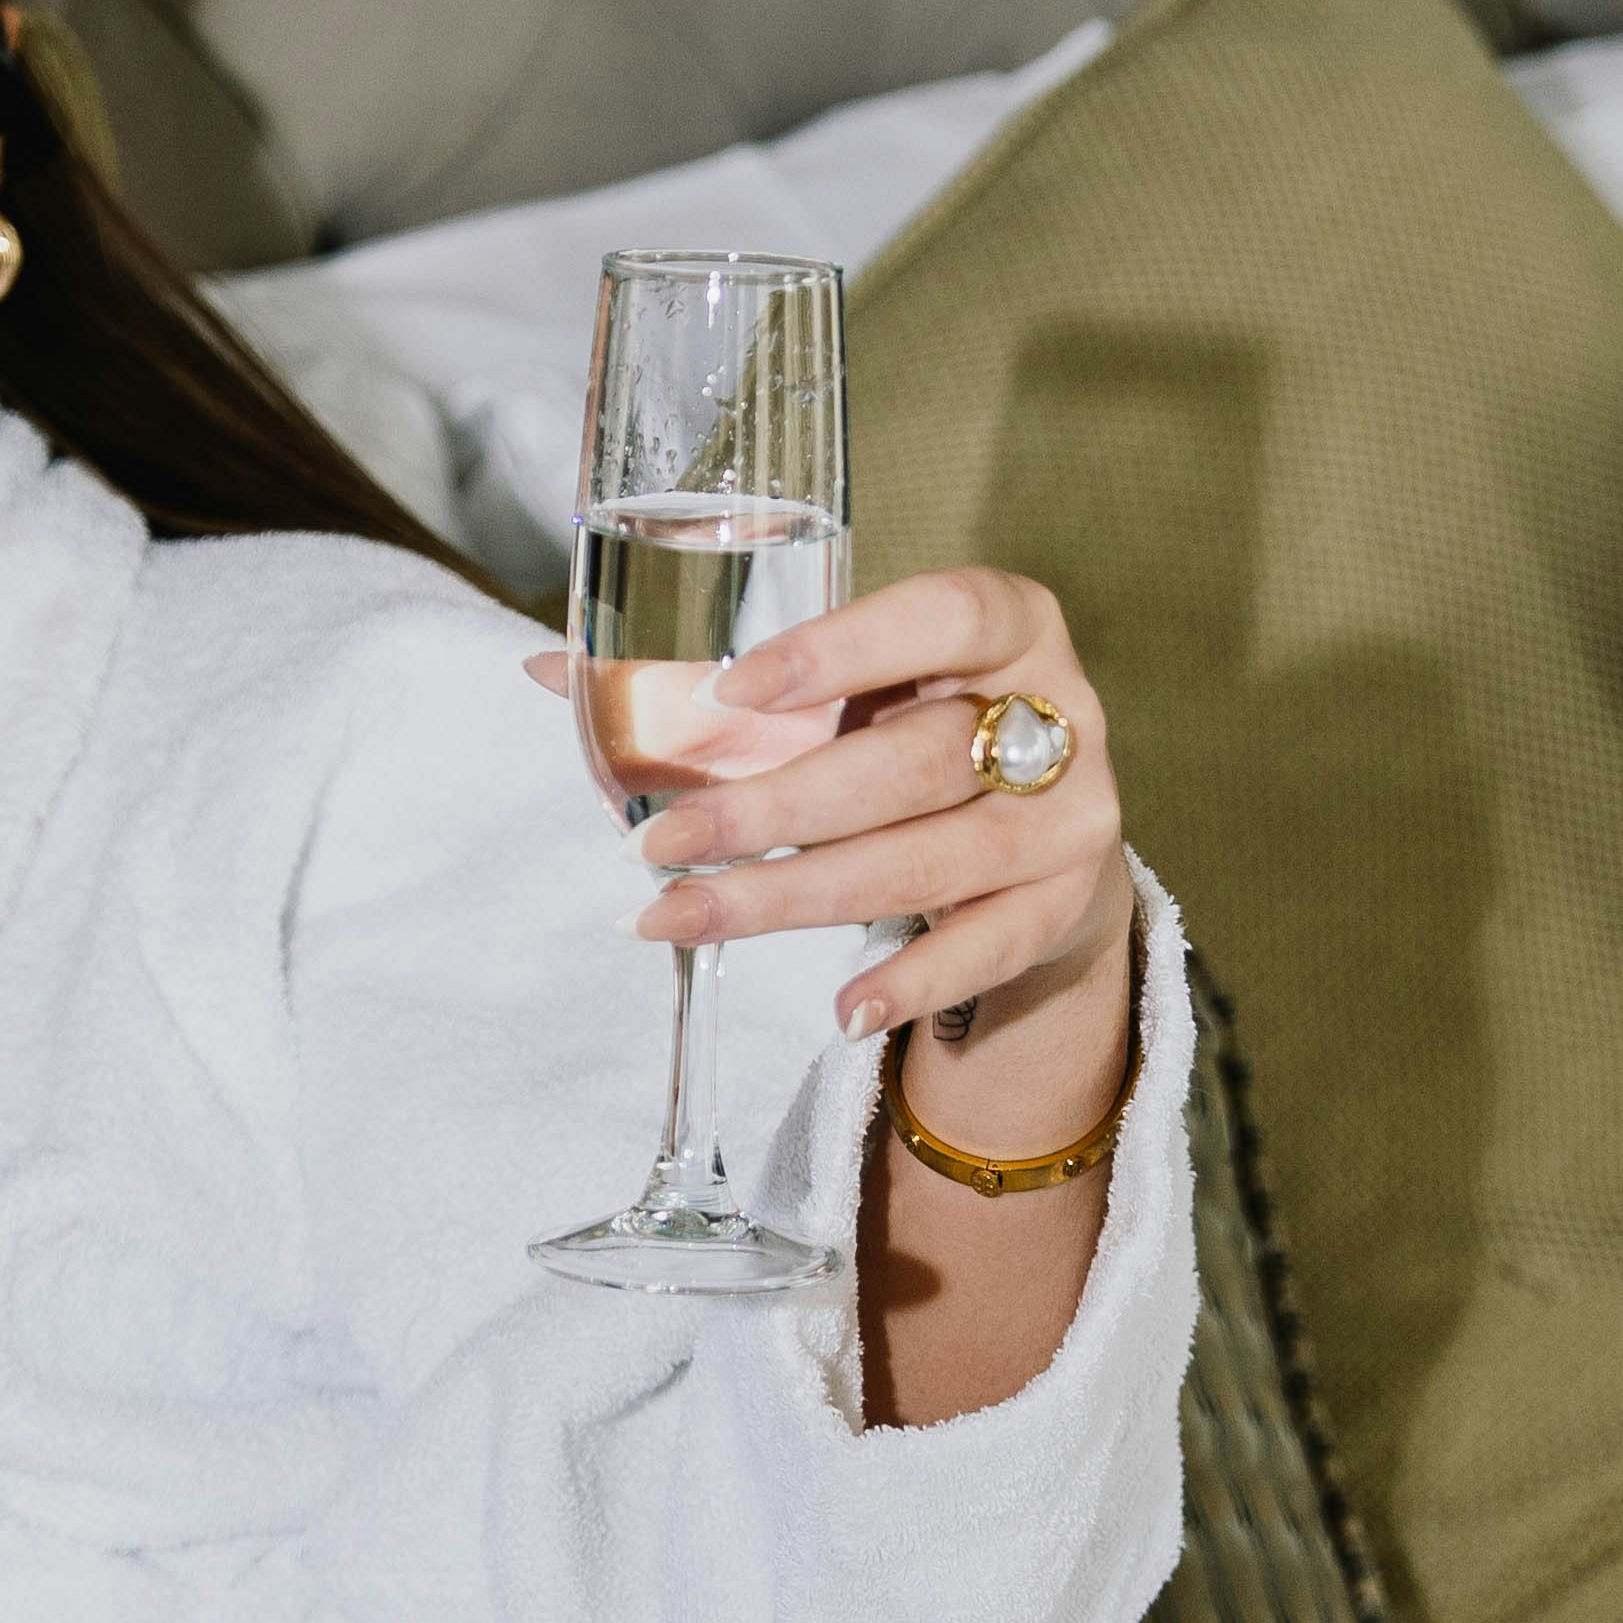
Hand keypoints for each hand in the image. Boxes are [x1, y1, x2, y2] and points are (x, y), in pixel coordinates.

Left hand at [540, 563, 1130, 1050]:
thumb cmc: (907, 732)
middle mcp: (1060, 711)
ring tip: (687, 918)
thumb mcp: (836, 695)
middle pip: (916, 761)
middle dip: (776, 809)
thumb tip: (547, 670)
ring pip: (934, 861)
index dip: (840, 651)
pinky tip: (841, 1007)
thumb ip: (707, 686)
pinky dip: (913, 980)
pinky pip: (988, 949)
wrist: (1038, 831)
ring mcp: (1075, 815)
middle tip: (661, 845)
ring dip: (799, 897)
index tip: (731, 695)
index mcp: (1005, 622)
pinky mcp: (1068, 906)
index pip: (942, 615)